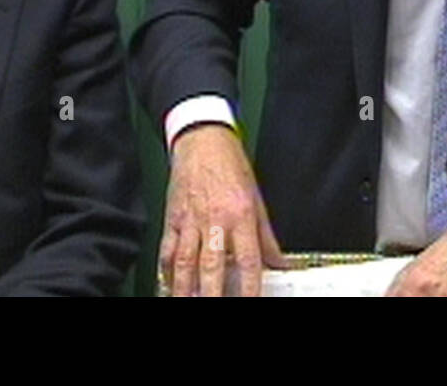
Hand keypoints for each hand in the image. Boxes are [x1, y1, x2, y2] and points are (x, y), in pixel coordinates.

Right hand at [159, 124, 286, 296]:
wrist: (202, 139)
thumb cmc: (229, 165)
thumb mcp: (257, 199)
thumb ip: (267, 237)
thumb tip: (279, 262)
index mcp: (241, 215)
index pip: (248, 260)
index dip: (249, 288)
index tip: (250, 302)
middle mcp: (215, 220)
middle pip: (212, 266)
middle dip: (212, 294)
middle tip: (213, 306)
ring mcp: (191, 220)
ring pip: (185, 262)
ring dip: (185, 288)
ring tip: (186, 302)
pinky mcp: (172, 218)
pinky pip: (167, 249)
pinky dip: (167, 270)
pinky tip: (169, 283)